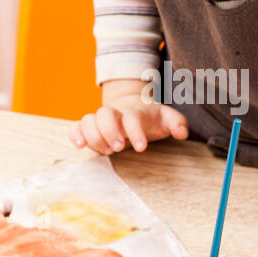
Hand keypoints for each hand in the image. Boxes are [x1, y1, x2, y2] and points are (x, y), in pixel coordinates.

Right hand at [69, 83, 187, 154]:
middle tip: (118, 148)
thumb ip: (177, 123)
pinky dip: (75, 134)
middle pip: (105, 114)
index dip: (135, 132)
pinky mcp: (90, 127)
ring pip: (88, 119)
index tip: (141, 147)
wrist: (132, 105)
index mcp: (135, 112)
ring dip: (93, 135)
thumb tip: (182, 133)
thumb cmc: (150, 118)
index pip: (132, 118)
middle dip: (109, 131)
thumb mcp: (166, 118)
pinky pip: (76, 126)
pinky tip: (80, 145)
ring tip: (105, 151)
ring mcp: (100, 120)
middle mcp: (115, 114)